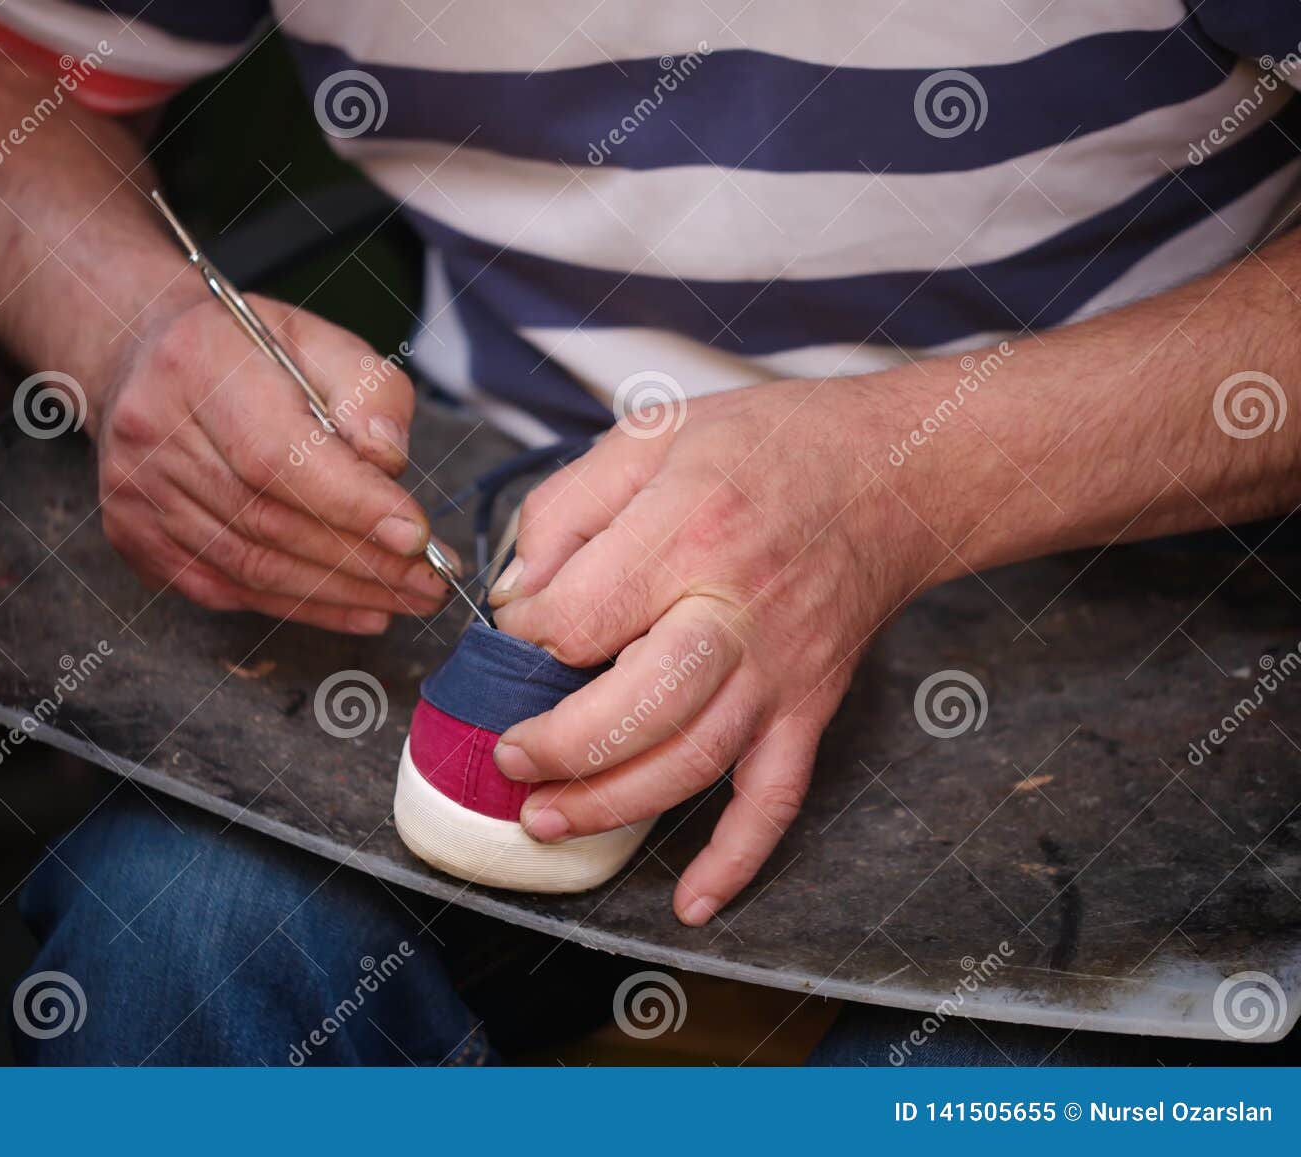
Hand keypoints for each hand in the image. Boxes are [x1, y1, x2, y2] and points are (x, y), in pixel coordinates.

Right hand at [93, 289, 453, 631]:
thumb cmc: (247, 350)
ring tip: (408, 596)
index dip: (350, 502)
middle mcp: (153, 434)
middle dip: (362, 560)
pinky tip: (359, 609)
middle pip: (268, 520)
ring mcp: (137, 495)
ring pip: (252, 567)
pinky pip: (231, 590)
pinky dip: (303, 608)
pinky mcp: (138, 541)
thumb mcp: (319, 339)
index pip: (277, 454)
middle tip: (431, 578)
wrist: (143, 358)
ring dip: (342, 592)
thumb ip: (367, 390)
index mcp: (197, 364)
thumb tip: (387, 463)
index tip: (416, 533)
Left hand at [489, 380, 936, 924]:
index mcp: (689, 529)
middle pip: (637, 707)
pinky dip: (738, 859)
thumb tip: (519, 592)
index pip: (579, 614)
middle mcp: (737, 610)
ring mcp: (780, 670)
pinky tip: (693, 901)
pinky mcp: (811, 707)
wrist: (896, 471)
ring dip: (612, 806)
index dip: (527, 634)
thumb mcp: (652, 431)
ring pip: (693, 763)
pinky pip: (779, 798)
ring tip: (545, 819)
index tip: (520, 629)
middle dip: (557, 746)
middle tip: (509, 756)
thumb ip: (568, 506)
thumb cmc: (768, 445)